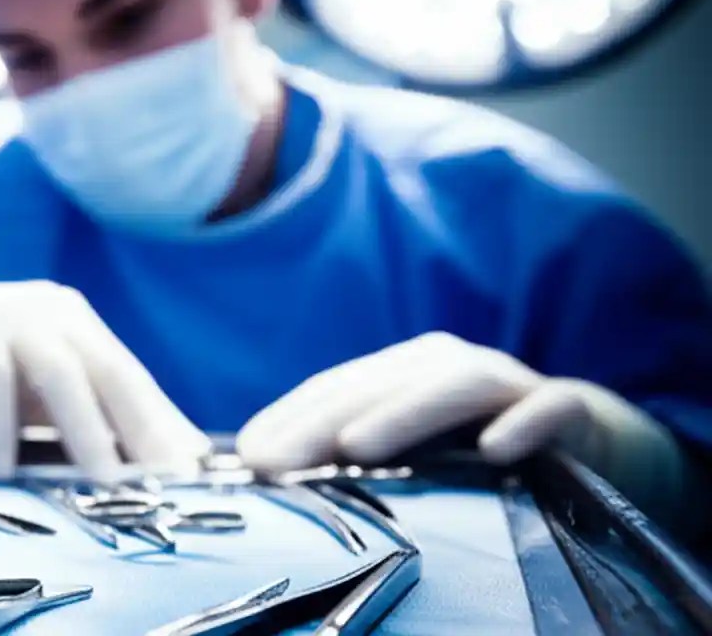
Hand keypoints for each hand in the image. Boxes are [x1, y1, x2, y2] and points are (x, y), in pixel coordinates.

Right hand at [0, 277, 211, 481]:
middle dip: (142, 426)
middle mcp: (54, 313)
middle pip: (111, 371)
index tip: (192, 471)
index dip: (164, 423)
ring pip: (60, 373)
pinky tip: (1, 470)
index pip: (132, 377)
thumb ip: (81, 414)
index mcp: (78, 324)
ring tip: (103, 478)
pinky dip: (0, 427)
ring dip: (86, 428)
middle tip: (166, 478)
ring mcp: (11, 317)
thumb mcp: (34, 391)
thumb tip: (143, 462)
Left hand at [236, 332, 664, 470]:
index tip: (247, 454)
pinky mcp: (569, 410)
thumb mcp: (411, 446)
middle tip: (276, 459)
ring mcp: (509, 386)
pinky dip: (522, 426)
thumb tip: (263, 466)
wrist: (587, 433)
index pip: (338, 390)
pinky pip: (548, 410)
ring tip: (356, 447)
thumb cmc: (477, 441)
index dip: (290, 417)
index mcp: (404, 372)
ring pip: (454, 388)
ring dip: (404, 415)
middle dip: (322, 421)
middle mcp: (449, 368)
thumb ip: (349, 453)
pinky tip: (495, 451)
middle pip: (381, 387)